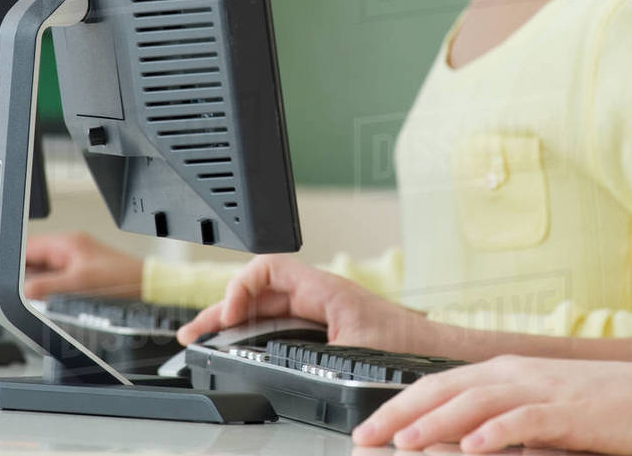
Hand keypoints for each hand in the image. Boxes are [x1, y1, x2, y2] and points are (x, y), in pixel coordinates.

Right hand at [0, 231, 143, 299]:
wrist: (146, 285)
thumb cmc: (122, 278)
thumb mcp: (81, 283)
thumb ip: (50, 286)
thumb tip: (24, 290)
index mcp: (66, 244)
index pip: (23, 248)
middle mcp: (67, 249)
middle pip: (26, 259)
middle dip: (2, 272)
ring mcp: (71, 261)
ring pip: (35, 270)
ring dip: (17, 281)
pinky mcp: (77, 273)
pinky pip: (47, 279)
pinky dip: (33, 287)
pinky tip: (25, 300)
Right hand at [175, 254, 433, 352]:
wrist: (436, 354)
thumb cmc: (408, 345)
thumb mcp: (354, 352)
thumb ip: (313, 353)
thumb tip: (278, 362)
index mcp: (324, 290)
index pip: (269, 269)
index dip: (241, 288)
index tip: (230, 317)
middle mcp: (320, 296)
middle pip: (260, 292)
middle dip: (224, 310)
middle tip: (195, 333)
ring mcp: (322, 312)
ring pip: (269, 309)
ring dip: (236, 322)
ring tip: (207, 339)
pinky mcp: (327, 329)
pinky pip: (283, 323)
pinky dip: (257, 332)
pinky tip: (243, 346)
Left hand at [351, 355, 631, 454]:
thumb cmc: (600, 405)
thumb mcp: (539, 404)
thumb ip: (499, 416)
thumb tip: (456, 437)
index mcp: (506, 371)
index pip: (439, 384)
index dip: (399, 404)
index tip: (367, 428)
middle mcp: (517, 373)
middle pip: (447, 389)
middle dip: (402, 412)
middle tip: (366, 436)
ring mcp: (543, 390)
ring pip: (478, 401)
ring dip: (438, 423)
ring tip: (406, 443)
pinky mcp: (569, 412)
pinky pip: (526, 421)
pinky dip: (497, 432)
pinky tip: (473, 447)